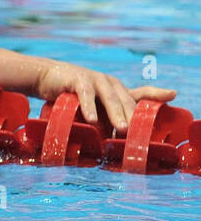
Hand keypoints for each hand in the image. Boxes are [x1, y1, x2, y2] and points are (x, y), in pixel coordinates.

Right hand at [33, 60, 174, 131]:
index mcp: (116, 90)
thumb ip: (104, 119)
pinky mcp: (78, 80)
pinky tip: (93, 119)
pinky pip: (86, 95)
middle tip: (137, 135)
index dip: (156, 93)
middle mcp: (110, 83)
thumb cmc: (71, 95)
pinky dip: (90, 108)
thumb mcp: (91, 106)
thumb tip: (113, 142)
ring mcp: (95, 80)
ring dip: (117, 115)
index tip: (172, 94)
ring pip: (110, 99)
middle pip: (126, 102)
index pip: (140, 92)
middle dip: (133, 117)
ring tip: (122, 129)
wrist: (47, 77)